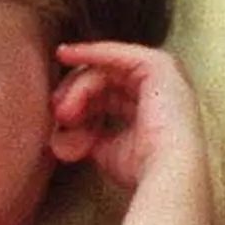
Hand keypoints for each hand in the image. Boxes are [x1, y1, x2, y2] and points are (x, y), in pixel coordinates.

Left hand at [51, 42, 204, 199]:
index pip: (107, 98)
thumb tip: (63, 131)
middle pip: (104, 80)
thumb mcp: (107, 149)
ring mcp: (163, 76)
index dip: (80, 102)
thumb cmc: (142, 169)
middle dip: (75, 93)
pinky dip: (89, 52)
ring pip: (106, 70)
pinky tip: (66, 55)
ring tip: (64, 111)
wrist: (168, 172)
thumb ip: (89, 133)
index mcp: (152, 111)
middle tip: (58, 113)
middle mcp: (160, 90)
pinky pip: (116, 53)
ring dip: (79, 86)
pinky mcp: (160, 64)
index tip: (57, 114)